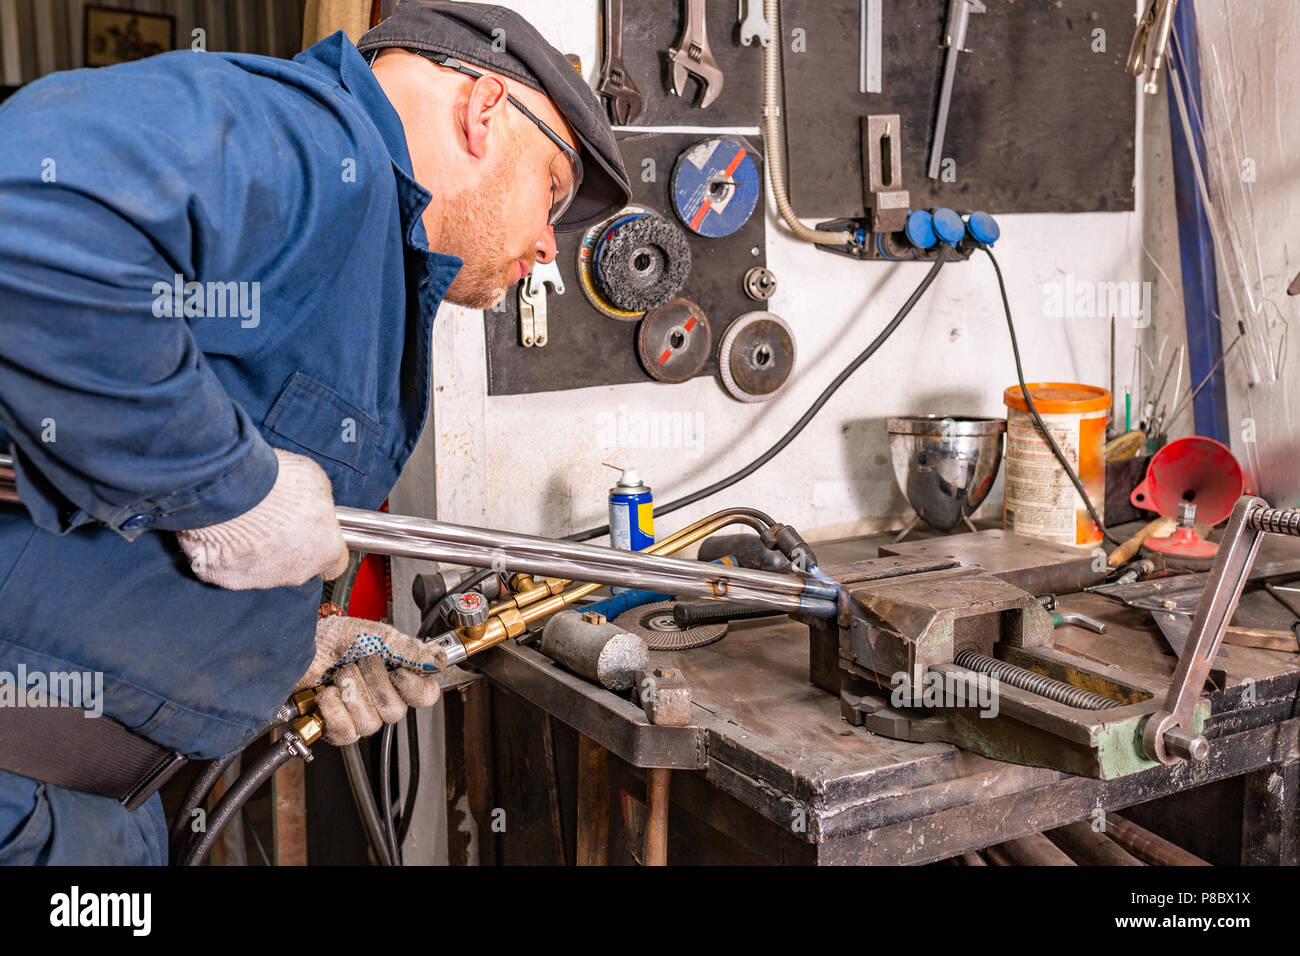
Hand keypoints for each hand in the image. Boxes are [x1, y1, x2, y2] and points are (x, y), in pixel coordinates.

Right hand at [176, 448, 349, 589]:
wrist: (233, 490)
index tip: (316, 534)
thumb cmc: (280, 484)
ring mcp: (262, 579)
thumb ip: (318, 502)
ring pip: (265, 568)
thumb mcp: (316, 482)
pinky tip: (228, 530)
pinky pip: (232, 567)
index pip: (335, 564)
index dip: (324, 547)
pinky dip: (230, 552)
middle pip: (298, 565)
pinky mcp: (228, 578)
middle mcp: (297, 572)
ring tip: (249, 520)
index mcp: (326, 552)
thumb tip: (312, 503)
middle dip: (289, 545)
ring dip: (259, 548)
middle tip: (276, 519)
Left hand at [296, 614, 445, 746]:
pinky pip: (347, 733)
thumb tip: (439, 659)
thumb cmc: (329, 639)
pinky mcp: (339, 729)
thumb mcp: (373, 635)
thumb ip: (409, 649)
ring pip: (371, 723)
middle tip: (357, 663)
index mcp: (397, 675)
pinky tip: (327, 695)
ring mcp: (361, 715)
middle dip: (370, 681)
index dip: (412, 686)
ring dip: (349, 693)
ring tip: (338, 676)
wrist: (293, 650)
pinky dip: (333, 710)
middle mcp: (382, 698)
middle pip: (396, 711)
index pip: (426, 695)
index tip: (397, 669)